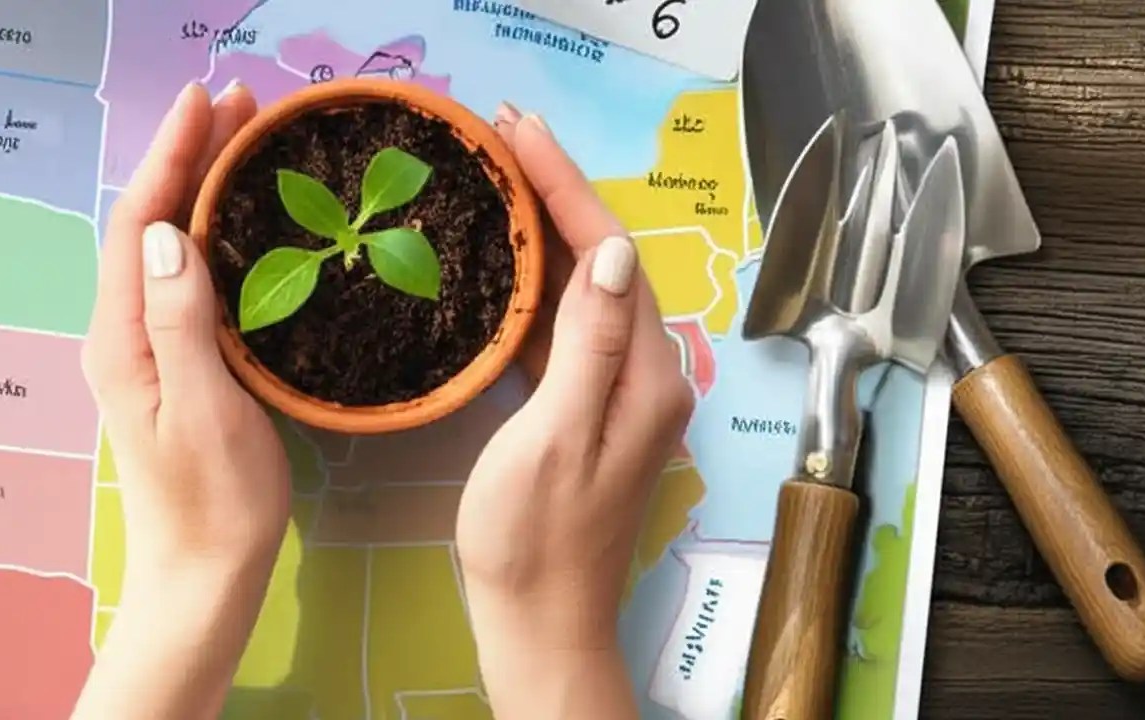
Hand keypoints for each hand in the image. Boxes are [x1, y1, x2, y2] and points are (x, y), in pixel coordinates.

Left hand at [73, 81, 287, 719]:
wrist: (207, 574)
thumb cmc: (217, 501)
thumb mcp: (207, 409)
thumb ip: (183, 320)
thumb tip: (171, 231)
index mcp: (124, 338)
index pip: (139, 223)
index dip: (172, 156)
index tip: (211, 100)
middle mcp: (126, 333)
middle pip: (149, 224)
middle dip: (188, 157)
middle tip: (245, 105)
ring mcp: (150, 350)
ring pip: (168, 248)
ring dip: (200, 187)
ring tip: (247, 143)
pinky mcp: (178, 365)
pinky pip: (187, 278)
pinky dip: (214, 232)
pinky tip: (246, 223)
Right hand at [456, 105, 693, 717]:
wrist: (540, 623)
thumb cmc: (536, 540)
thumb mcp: (557, 436)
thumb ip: (589, 344)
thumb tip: (608, 253)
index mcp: (647, 374)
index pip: (611, 255)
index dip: (566, 188)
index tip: (519, 130)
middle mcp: (646, 374)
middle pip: (605, 263)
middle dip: (558, 195)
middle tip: (503, 138)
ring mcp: (619, 393)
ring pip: (586, 291)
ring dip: (546, 234)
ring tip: (498, 181)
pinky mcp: (588, 411)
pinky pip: (568, 329)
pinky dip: (537, 288)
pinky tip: (504, 266)